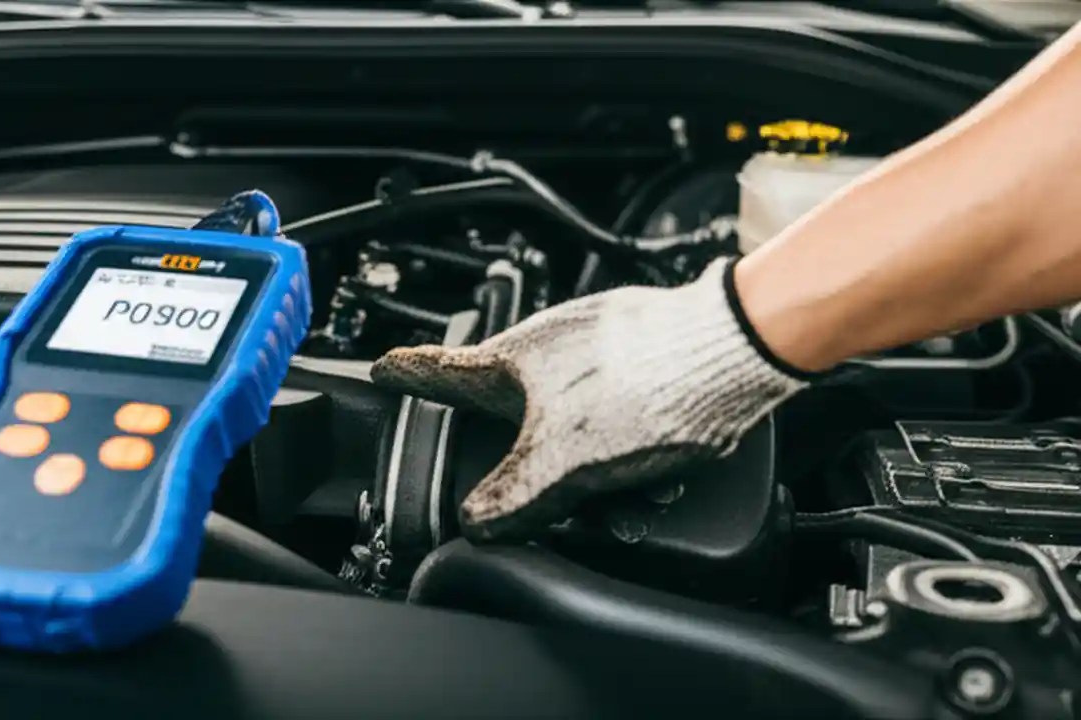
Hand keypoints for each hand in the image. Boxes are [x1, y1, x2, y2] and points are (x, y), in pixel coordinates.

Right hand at [370, 258, 813, 541]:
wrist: (736, 350)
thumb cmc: (647, 386)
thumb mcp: (565, 461)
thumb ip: (515, 497)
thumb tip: (479, 521)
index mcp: (515, 362)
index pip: (441, 370)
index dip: (406, 376)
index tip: (383, 369)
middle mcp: (549, 348)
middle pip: (508, 403)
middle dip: (519, 451)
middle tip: (524, 486)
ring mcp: (595, 348)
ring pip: (567, 414)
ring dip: (585, 460)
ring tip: (618, 495)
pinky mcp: (639, 356)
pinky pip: (614, 411)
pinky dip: (627, 446)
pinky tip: (654, 471)